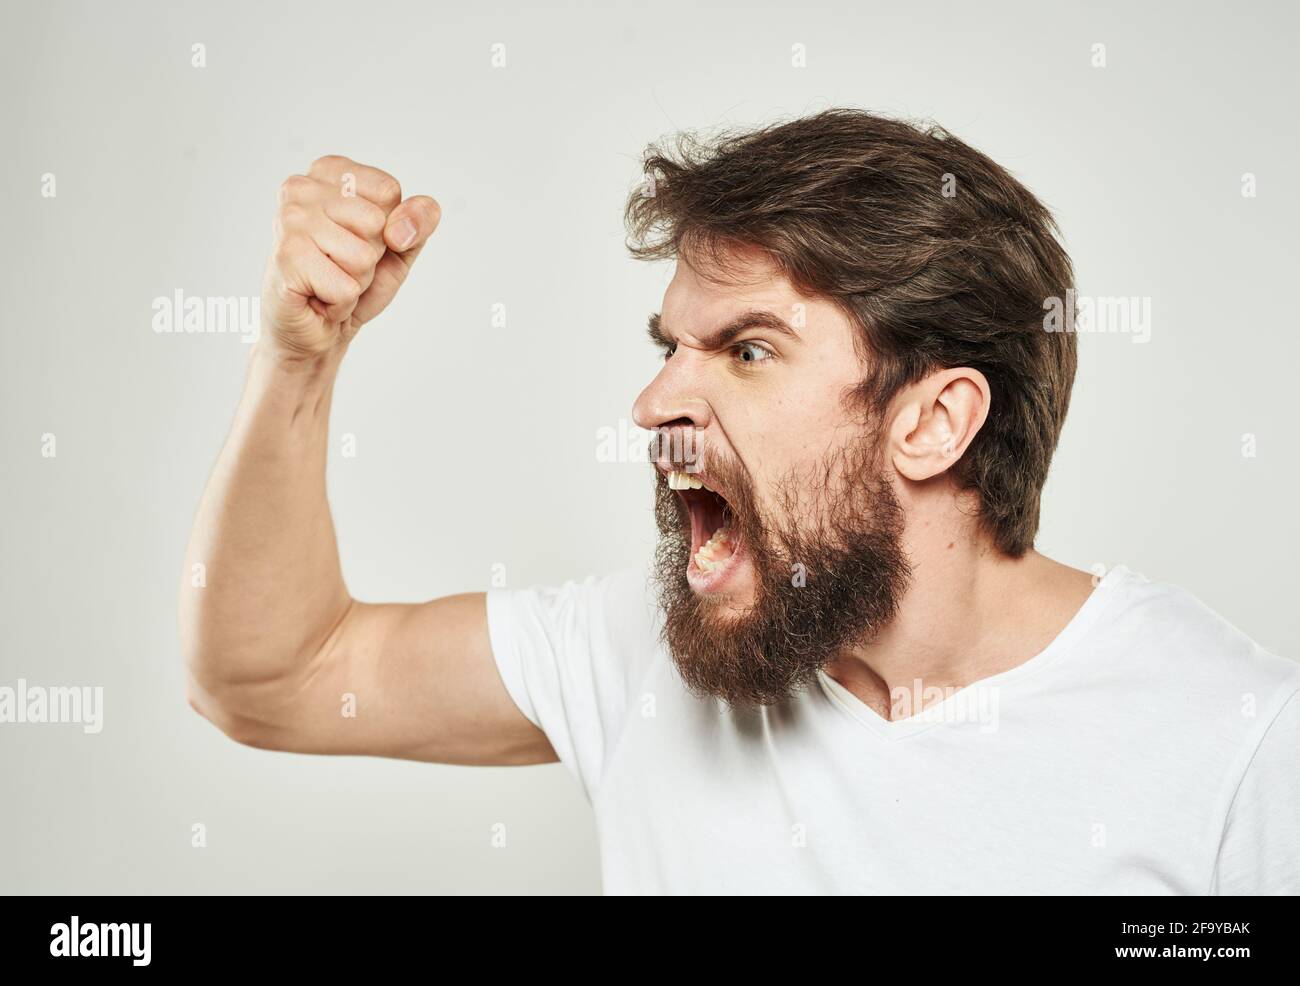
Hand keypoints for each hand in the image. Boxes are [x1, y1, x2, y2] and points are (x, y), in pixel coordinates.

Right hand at [260, 155, 440, 356]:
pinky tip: (318, 297)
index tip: (359, 239)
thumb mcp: (401, 246)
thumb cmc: (353, 278)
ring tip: (330, 279)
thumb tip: (401, 229)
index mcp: (330, 171)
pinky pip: (346, 288)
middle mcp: (302, 187)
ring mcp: (289, 221)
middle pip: (376, 222)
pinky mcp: (285, 259)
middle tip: (342, 266)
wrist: (318, 328)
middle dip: (371, 256)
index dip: (388, 227)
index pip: (389, 191)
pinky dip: (340, 303)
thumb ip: (419, 220)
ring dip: (356, 281)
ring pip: (362, 256)